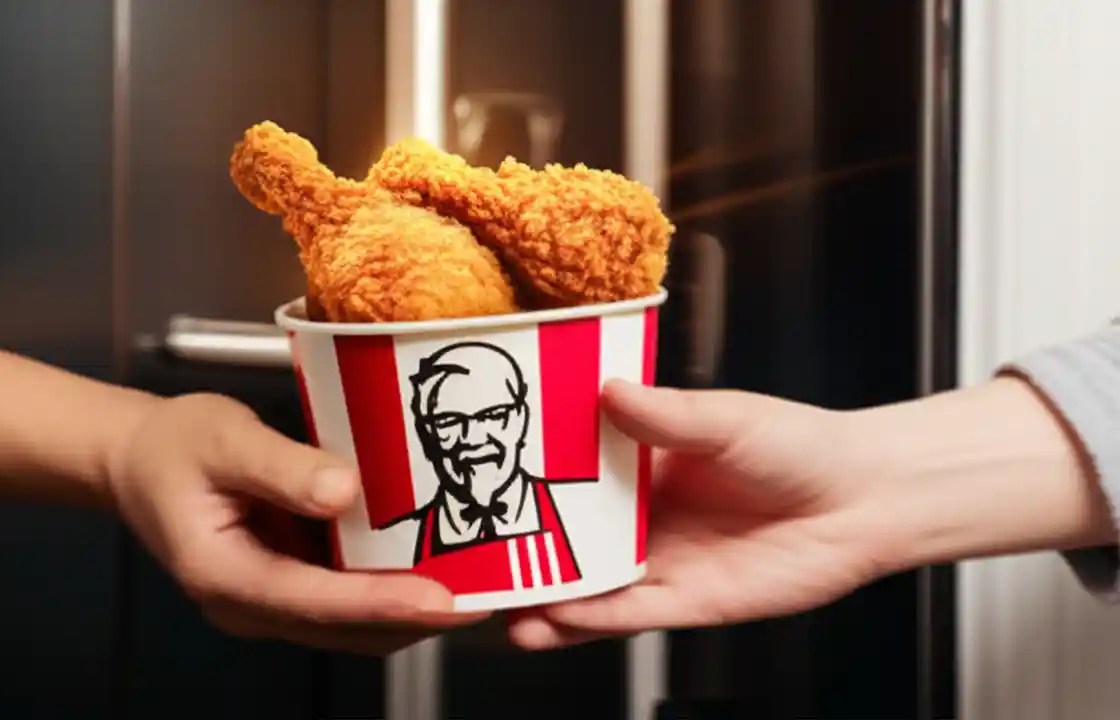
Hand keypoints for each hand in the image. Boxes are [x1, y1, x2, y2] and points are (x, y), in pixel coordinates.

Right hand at [106, 393, 484, 653]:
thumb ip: (281, 466)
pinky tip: (433, 566)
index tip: (446, 600)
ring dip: (412, 611)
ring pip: (352, 626)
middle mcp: (250, 605)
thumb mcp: (221, 437)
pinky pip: (347, 602)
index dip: (385, 604)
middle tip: (489, 597)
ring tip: (477, 586)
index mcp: (225, 575)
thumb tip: (345, 491)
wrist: (138, 459)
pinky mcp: (289, 586)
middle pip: (346, 629)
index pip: (316, 602)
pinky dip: (391, 592)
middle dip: (419, 618)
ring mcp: (270, 602)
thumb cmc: (172, 445)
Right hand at [511, 376, 1108, 649]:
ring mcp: (664, 564)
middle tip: (468, 555)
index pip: (571, 477)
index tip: (483, 477)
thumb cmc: (803, 447)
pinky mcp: (690, 603)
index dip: (528, 481)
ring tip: (494, 603)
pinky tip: (554, 620)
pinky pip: (630, 616)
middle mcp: (645, 520)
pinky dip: (591, 621)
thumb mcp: (727, 419)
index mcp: (644, 467)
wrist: (870, 497)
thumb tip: (608, 390)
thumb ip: (667, 414)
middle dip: (522, 552)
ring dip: (542, 599)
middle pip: (569, 540)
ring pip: (589, 588)